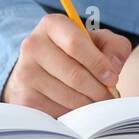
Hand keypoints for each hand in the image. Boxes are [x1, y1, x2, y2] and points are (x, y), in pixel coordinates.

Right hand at [1, 14, 131, 115]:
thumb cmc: (77, 53)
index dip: (98, 63)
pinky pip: (56, 110)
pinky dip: (73, 113)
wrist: (42, 70)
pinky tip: (79, 107)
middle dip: (98, 89)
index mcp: (52, 25)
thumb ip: (115, 47)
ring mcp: (24, 72)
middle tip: (110, 95)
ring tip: (97, 101)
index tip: (113, 77)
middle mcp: (33, 45)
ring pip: (67, 95)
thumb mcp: (99, 41)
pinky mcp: (23, 97)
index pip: (75, 43)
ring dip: (89, 103)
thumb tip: (113, 67)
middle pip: (74, 74)